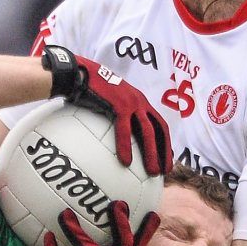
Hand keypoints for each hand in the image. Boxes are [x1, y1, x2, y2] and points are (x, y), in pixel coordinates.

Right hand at [41, 45, 170, 175]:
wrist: (80, 73)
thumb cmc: (90, 89)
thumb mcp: (109, 102)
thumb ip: (116, 116)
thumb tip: (111, 136)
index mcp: (140, 101)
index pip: (159, 124)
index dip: (165, 142)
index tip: (166, 159)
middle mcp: (140, 101)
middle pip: (159, 129)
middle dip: (164, 151)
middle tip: (165, 171)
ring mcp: (132, 102)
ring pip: (147, 131)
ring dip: (152, 152)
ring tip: (152, 171)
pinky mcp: (120, 104)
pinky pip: (125, 129)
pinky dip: (126, 146)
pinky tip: (126, 161)